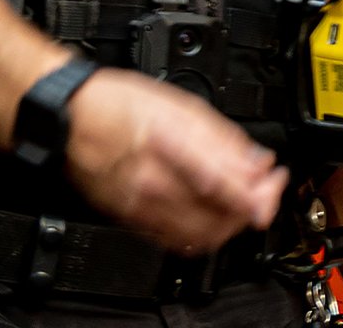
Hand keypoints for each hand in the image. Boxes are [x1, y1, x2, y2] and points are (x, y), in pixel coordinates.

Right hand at [62, 69, 286, 251]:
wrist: (68, 117)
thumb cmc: (119, 103)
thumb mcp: (181, 105)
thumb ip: (223, 139)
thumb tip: (255, 162)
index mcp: (168, 146)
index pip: (221, 184)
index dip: (257, 194)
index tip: (274, 187)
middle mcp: (152, 182)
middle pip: (216, 216)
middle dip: (251, 208)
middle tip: (265, 189)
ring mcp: (137, 205)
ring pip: (198, 235)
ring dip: (231, 223)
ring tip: (244, 201)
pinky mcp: (128, 217)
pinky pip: (173, 239)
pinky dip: (202, 232)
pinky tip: (213, 213)